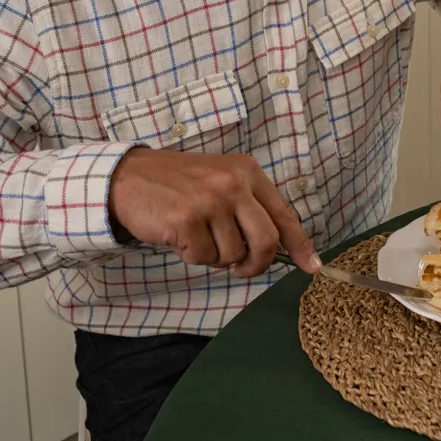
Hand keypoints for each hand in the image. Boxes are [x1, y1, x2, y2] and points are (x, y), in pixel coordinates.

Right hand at [108, 149, 321, 278]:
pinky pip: (203, 258)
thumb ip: (248, 207)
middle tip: (240, 268)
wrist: (129, 177)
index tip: (311, 266)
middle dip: (255, 264)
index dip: (299, 244)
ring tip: (196, 235)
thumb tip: (278, 247)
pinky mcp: (187, 219)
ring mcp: (211, 200)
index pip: (284, 214)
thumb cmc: (177, 184)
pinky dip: (192, 256)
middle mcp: (233, 183)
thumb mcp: (220, 181)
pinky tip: (179, 235)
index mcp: (247, 172)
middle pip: (266, 241)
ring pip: (232, 254)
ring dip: (214, 256)